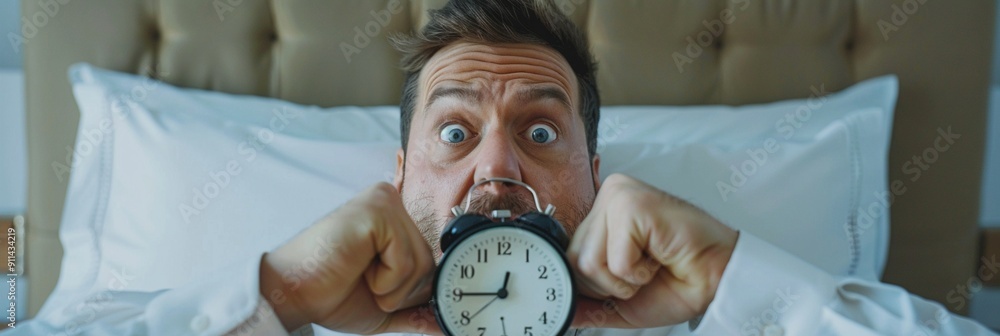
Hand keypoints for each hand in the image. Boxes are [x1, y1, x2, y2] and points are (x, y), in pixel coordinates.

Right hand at [258, 183, 440, 334]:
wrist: (292, 296)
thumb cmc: (332, 294)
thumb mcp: (386, 306)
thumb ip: (418, 311)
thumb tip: (447, 325)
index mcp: (395, 219)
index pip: (432, 261)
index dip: (415, 290)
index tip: (386, 297)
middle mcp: (392, 202)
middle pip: (431, 264)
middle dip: (401, 292)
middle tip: (365, 284)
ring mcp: (384, 202)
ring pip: (422, 264)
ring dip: (391, 288)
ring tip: (360, 276)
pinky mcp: (377, 211)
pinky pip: (406, 261)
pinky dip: (384, 281)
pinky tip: (357, 268)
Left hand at [567, 174, 738, 328]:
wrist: (718, 281)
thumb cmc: (678, 281)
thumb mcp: (621, 299)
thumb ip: (587, 303)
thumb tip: (561, 312)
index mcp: (602, 213)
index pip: (568, 256)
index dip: (591, 282)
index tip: (616, 287)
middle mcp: (608, 197)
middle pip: (573, 260)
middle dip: (608, 283)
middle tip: (643, 272)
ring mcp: (619, 195)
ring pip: (588, 261)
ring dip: (624, 280)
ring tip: (651, 264)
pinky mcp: (633, 204)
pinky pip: (614, 260)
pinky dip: (637, 273)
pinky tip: (659, 258)